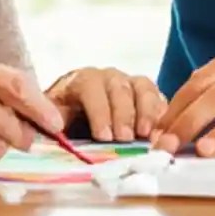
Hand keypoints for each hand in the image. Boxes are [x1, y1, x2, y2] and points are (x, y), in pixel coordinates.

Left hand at [45, 67, 166, 141]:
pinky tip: (161, 131)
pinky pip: (158, 97)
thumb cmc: (67, 116)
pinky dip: (161, 114)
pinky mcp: (147, 94)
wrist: (80, 110)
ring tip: (146, 135)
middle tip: (125, 139)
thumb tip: (54, 127)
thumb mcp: (54, 116)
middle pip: (119, 88)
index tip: (103, 136)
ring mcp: (130, 83)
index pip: (91, 87)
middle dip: (123, 114)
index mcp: (82, 79)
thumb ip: (53, 119)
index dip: (99, 112)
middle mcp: (108, 76)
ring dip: (146, 112)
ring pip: (142, 89)